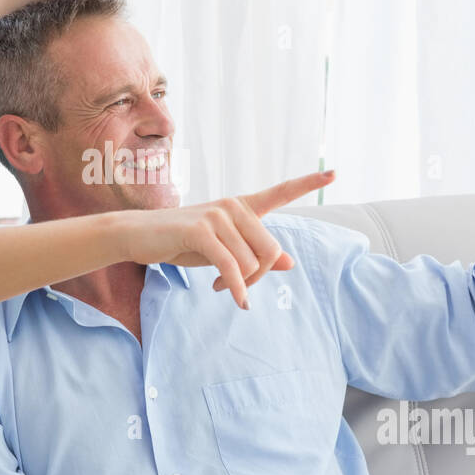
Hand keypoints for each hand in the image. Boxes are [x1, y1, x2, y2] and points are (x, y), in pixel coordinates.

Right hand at [121, 170, 335, 309]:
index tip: (335, 172)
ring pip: (252, 263)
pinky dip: (236, 289)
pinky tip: (237, 301)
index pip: (281, 192)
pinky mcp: (202, 231)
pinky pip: (231, 267)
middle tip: (237, 287)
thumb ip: (255, 254)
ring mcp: (218, 215)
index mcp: (242, 207)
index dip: (309, 182)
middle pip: (271, 250)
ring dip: (240, 285)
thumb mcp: (224, 250)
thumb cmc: (183, 243)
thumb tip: (289, 263)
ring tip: (219, 285)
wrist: (140, 236)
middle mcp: (234, 206)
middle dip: (258, 277)